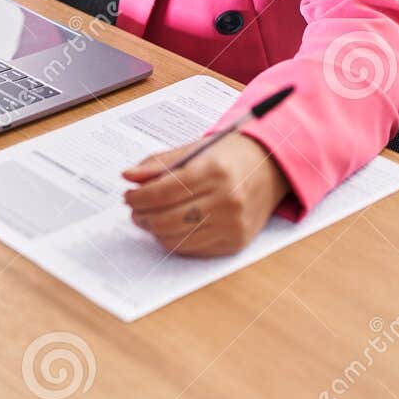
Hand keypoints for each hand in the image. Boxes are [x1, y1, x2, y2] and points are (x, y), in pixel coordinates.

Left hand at [121, 134, 291, 255]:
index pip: (163, 192)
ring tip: (149, 219)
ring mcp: (233, 223)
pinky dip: (175, 241)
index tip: (129, 196)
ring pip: (177, 238)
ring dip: (155, 231)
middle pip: (167, 218)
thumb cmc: (229, 156)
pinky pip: (194, 249)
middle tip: (135, 210)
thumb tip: (128, 177)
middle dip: (142, 216)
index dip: (139, 197)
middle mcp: (226, 199)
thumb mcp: (194, 149)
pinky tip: (170, 228)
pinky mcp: (236, 241)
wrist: (271, 167)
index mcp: (213, 170)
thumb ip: (159, 164)